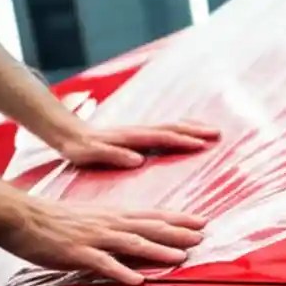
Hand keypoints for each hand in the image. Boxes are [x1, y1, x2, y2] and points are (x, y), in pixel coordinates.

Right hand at [0, 198, 206, 285]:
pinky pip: (102, 264)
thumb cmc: (57, 219)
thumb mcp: (94, 216)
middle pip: (149, 227)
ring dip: (157, 251)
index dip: (178, 218)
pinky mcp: (78, 253)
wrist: (24, 217)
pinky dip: (120, 271)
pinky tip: (136, 280)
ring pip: (132, 243)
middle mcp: (109, 224)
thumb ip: (117, 224)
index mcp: (114, 214)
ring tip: (180, 258)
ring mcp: (95, 238)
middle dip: (177, 233)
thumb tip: (138, 231)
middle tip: (202, 238)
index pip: (152, 215)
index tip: (202, 221)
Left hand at [53, 122, 219, 168]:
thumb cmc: (78, 148)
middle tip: (218, 134)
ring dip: (193, 127)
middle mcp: (139, 131)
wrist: (67, 133)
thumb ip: (113, 156)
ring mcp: (140, 130)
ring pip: (172, 126)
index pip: (162, 137)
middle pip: (173, 127)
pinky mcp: (139, 134)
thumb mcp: (89, 154)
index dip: (183, 140)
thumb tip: (138, 159)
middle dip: (196, 130)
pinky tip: (190, 132)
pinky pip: (166, 129)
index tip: (203, 144)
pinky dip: (183, 128)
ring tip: (213, 131)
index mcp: (131, 138)